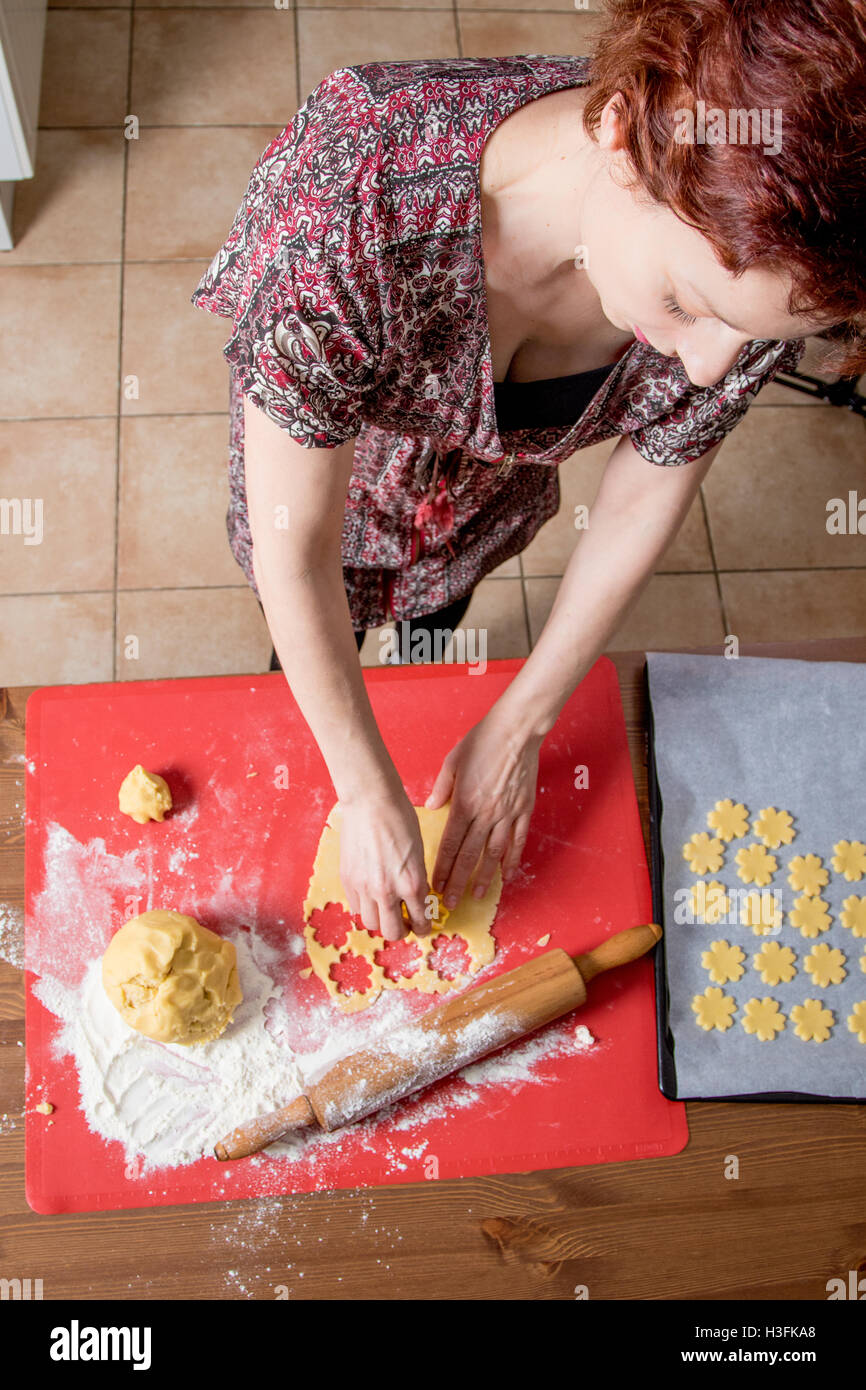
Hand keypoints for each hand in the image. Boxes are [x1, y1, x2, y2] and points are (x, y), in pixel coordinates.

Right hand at [337, 790, 431, 940]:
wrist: (371, 801)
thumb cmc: (400, 819)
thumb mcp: (419, 853)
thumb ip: (417, 881)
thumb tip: (415, 900)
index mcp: (412, 883)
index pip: (420, 921)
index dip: (423, 928)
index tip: (422, 926)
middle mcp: (387, 891)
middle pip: (392, 932)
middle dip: (402, 931)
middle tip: (405, 923)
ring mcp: (364, 887)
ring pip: (371, 924)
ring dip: (381, 921)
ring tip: (386, 911)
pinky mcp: (347, 880)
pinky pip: (355, 908)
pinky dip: (365, 908)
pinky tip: (371, 898)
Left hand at [426, 708, 539, 907]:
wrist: (515, 731)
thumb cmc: (483, 742)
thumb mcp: (453, 761)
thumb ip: (441, 787)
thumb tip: (431, 806)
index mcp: (465, 803)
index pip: (451, 844)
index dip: (443, 867)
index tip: (436, 885)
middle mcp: (486, 813)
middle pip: (470, 855)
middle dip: (459, 881)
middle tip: (451, 902)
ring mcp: (507, 813)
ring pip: (494, 853)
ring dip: (485, 877)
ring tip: (477, 895)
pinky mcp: (524, 809)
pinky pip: (518, 839)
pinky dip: (513, 858)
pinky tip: (508, 873)